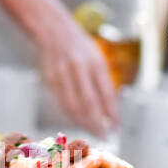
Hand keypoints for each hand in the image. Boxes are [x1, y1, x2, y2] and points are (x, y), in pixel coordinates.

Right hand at [37, 11, 118, 136]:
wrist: (55, 32)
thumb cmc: (82, 49)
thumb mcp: (98, 60)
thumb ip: (103, 83)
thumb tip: (110, 112)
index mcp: (95, 62)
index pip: (106, 94)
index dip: (112, 114)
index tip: (117, 128)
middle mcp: (79, 68)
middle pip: (89, 103)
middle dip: (97, 123)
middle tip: (104, 136)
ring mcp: (62, 74)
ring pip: (73, 106)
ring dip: (83, 123)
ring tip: (92, 131)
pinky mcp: (50, 80)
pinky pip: (61, 103)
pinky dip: (71, 115)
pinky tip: (79, 120)